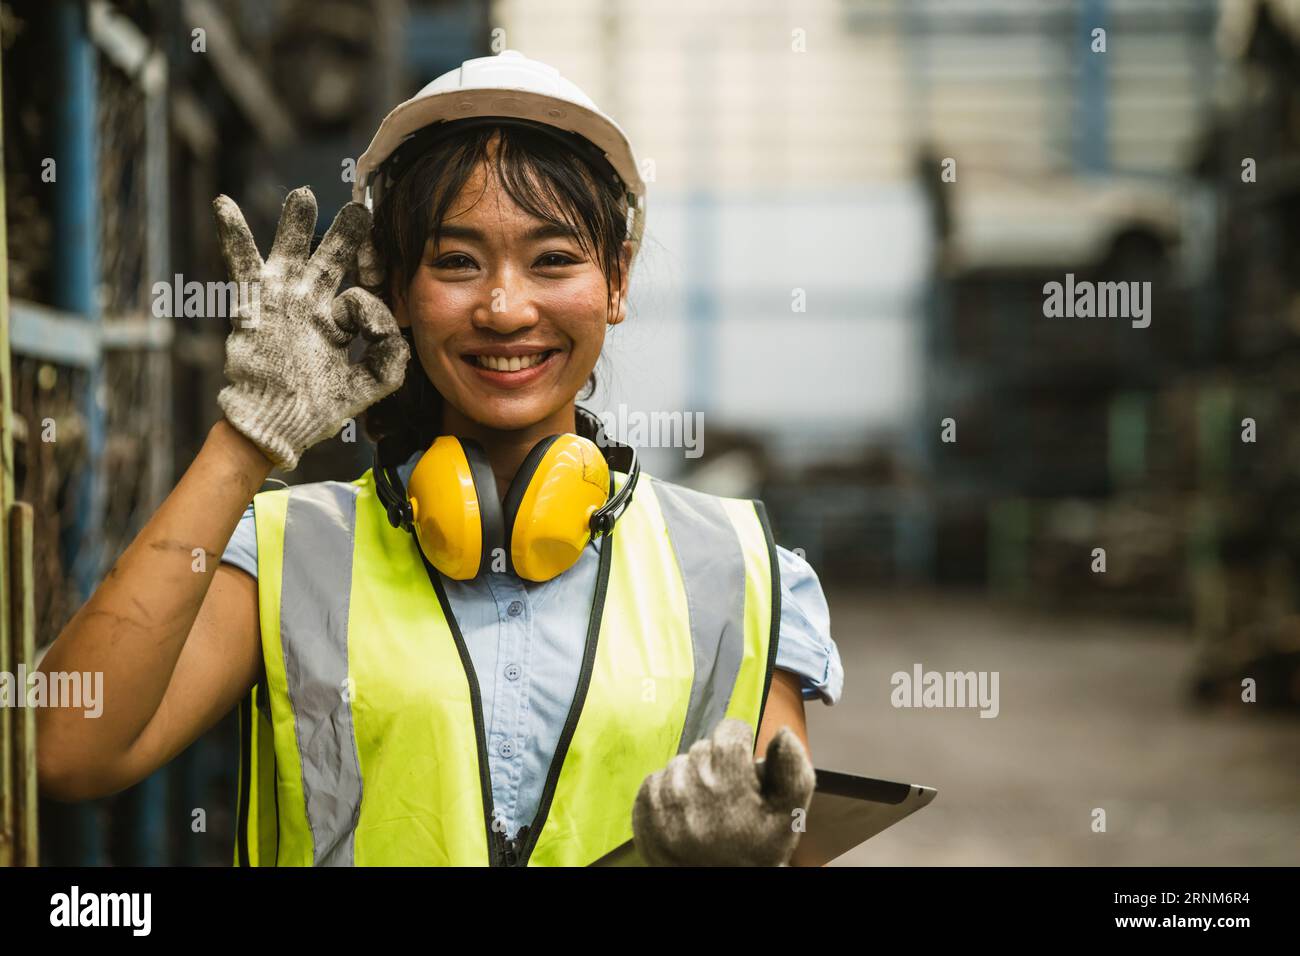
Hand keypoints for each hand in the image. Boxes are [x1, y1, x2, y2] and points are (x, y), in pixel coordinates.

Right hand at [213, 187, 408, 470]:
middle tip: (360, 207)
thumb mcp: (369, 385)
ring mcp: (281, 301)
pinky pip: (242, 264)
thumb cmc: (318, 409)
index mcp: (338, 322)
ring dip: (295, 222)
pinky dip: (233, 234)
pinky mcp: (254, 305)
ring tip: (303, 194)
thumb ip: (392, 358)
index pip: (360, 294)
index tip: (368, 329)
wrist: (275, 424)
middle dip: (345, 232)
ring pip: (291, 252)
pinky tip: (224, 204)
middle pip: (331, 257)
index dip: (371, 308)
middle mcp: (310, 304)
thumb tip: (397, 327)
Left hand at [632, 718, 814, 865]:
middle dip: (717, 764)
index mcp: (728, 783)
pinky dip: (668, 792)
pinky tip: (684, 814)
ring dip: (692, 778)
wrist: (717, 887)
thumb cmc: (756, 851)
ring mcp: (663, 800)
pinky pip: (655, 781)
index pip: (729, 731)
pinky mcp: (642, 812)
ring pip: (679, 763)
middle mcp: (691, 787)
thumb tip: (783, 732)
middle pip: (703, 748)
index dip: (740, 745)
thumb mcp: (789, 816)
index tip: (741, 766)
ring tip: (705, 808)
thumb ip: (793, 771)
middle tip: (726, 796)